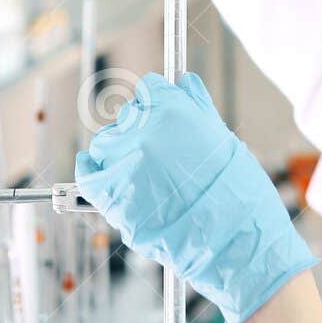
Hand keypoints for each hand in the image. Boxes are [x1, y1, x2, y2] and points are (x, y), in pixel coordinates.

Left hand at [75, 72, 315, 322]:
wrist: (231, 241)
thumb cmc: (234, 192)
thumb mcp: (221, 139)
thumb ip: (197, 106)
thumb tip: (183, 81)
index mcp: (172, 111)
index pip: (151, 88)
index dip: (159, 102)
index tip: (161, 113)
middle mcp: (143, 131)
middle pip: (128, 114)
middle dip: (141, 128)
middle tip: (157, 151)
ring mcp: (123, 162)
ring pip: (105, 140)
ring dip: (117, 149)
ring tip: (137, 169)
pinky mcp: (110, 194)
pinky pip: (87, 170)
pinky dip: (89, 166)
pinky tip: (95, 167)